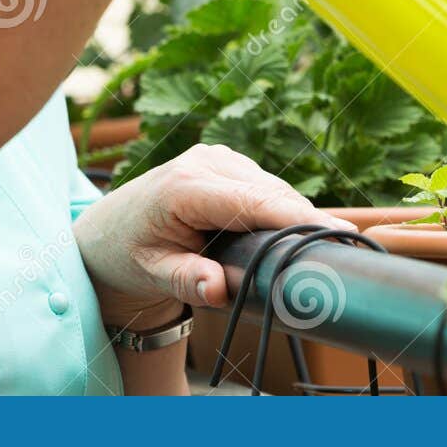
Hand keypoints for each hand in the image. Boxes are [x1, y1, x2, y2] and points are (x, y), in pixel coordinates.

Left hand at [72, 143, 358, 328]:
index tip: (338, 233)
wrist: (108, 231)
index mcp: (185, 187)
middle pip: (272, 194)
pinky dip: (278, 209)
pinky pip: (266, 186)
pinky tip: (281, 234)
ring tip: (306, 252)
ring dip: (291, 217)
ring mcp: (216, 157)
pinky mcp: (226, 161)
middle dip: (303, 224)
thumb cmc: (127, 255)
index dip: (298, 219)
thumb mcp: (151, 273)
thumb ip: (186, 280)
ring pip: (274, 188)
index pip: (253, 203)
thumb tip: (218, 290)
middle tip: (333, 259)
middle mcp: (203, 162)